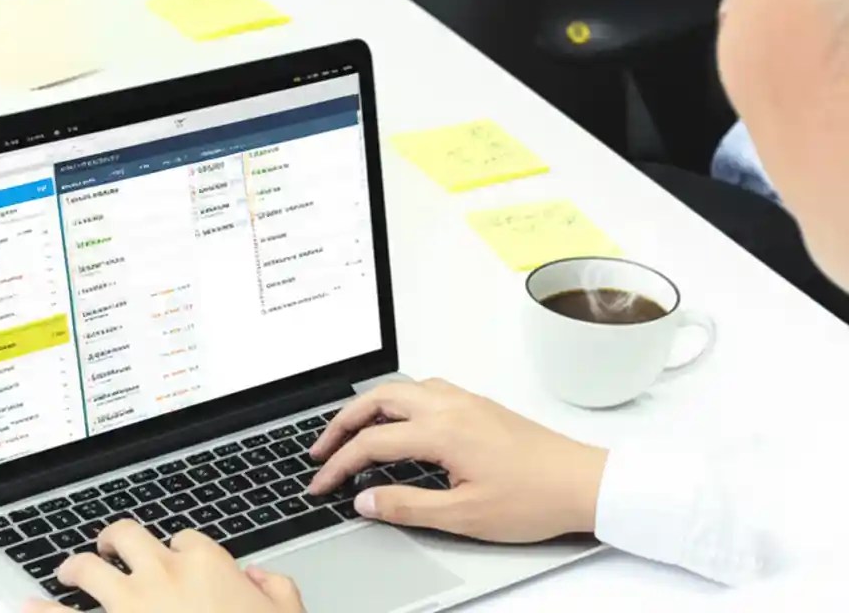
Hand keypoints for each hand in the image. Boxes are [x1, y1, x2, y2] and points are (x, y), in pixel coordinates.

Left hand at [23, 520, 305, 612]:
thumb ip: (277, 589)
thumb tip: (260, 578)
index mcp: (208, 565)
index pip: (185, 540)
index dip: (178, 551)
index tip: (176, 562)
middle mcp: (163, 575)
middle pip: (128, 537)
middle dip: (115, 540)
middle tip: (108, 547)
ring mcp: (129, 605)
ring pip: (89, 568)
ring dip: (75, 566)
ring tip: (68, 571)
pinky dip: (40, 612)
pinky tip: (28, 607)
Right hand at [308, 378, 606, 542]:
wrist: (583, 483)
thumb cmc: (533, 499)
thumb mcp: (463, 516)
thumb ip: (407, 506)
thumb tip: (365, 501)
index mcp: (441, 431)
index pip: (371, 443)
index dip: (338, 464)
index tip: (320, 482)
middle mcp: (449, 406)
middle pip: (377, 400)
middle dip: (341, 422)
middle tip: (321, 449)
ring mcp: (465, 401)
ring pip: (401, 388)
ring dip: (369, 406)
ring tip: (351, 431)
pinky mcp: (478, 405)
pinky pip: (424, 389)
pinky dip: (397, 400)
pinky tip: (399, 420)